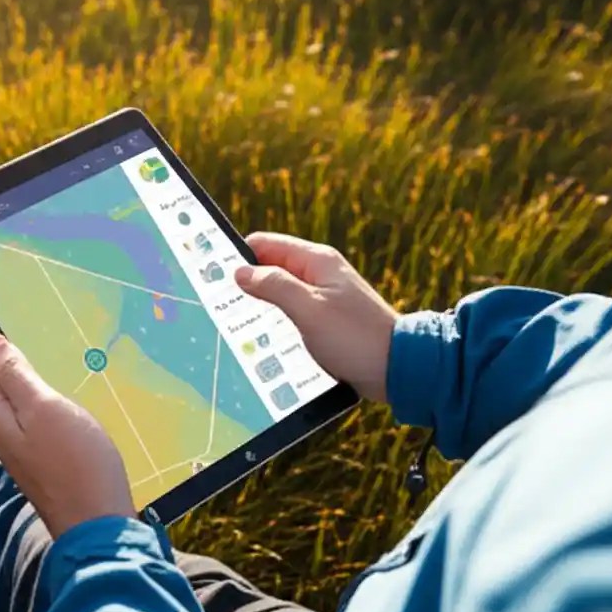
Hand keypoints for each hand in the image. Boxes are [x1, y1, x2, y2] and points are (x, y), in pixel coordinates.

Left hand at [0, 334, 135, 536]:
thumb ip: (15, 374)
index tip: (4, 318)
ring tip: (43, 353)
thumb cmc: (73, 460)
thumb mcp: (42, 406)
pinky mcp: (42, 458)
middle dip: (3, 359)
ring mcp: (20, 447)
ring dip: (25, 378)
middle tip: (21, 330)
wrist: (97, 520)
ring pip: (15, 401)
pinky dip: (42, 399)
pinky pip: (34, 418)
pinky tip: (61, 394)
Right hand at [235, 233, 397, 401]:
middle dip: (246, 282)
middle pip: (269, 268)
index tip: (214, 276)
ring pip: (278, 292)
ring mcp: (322, 297)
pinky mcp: (325, 320)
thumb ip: (273, 286)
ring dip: (261, 304)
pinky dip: (276, 320)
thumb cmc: (355, 337)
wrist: (397, 367)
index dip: (238, 256)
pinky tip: (266, 338)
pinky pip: (291, 312)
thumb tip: (241, 272)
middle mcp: (319, 273)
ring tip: (240, 323)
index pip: (264, 244)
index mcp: (316, 261)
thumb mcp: (308, 310)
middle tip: (222, 304)